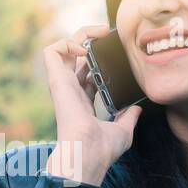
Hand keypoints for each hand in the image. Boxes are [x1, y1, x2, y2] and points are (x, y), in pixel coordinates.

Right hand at [41, 24, 142, 185]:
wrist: (89, 154)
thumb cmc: (102, 149)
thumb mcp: (122, 130)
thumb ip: (128, 117)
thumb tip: (136, 109)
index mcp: (82, 101)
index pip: (86, 73)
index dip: (98, 58)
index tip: (115, 51)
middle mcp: (71, 90)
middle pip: (74, 56)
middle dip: (89, 39)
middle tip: (107, 33)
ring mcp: (63, 85)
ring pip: (61, 49)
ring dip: (78, 35)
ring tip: (98, 33)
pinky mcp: (57, 81)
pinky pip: (51, 52)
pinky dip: (66, 43)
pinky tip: (84, 48)